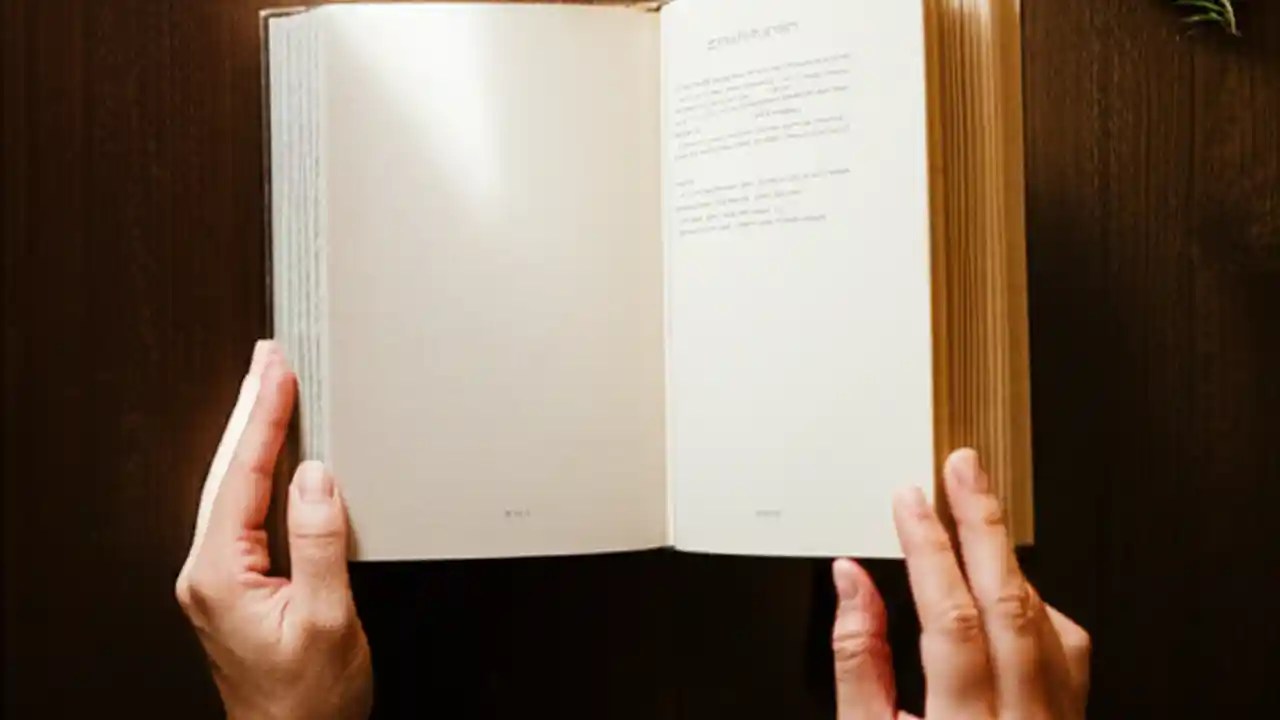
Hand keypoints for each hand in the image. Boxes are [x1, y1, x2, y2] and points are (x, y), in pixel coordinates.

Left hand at [175, 341, 371, 719]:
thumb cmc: (307, 702)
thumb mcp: (327, 620)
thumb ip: (318, 544)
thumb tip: (316, 477)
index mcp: (221, 575)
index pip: (245, 475)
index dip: (264, 417)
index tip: (278, 372)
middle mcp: (207, 573)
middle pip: (226, 472)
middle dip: (249, 410)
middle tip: (268, 360)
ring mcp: (215, 580)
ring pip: (230, 487)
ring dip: (249, 434)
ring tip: (267, 389)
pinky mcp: (232, 586)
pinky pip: (240, 510)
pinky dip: (254, 469)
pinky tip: (266, 454)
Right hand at [831, 449, 1089, 718]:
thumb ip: (859, 661)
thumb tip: (851, 584)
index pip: (952, 618)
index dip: (929, 549)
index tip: (910, 501)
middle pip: (1010, 603)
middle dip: (984, 523)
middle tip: (965, 470)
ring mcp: (1055, 719)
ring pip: (1045, 619)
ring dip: (1007, 558)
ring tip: (976, 513)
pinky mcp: (1071, 715)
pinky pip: (1065, 646)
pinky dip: (1033, 603)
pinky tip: (1004, 587)